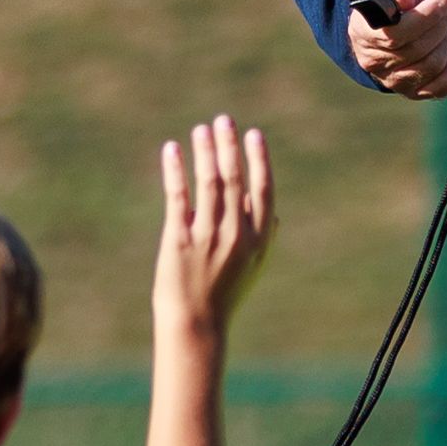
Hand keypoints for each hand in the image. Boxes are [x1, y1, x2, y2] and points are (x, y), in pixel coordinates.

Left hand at [152, 115, 274, 349]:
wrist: (196, 325)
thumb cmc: (225, 295)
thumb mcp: (254, 269)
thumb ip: (264, 238)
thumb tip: (273, 213)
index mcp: (258, 239)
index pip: (262, 189)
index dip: (258, 159)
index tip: (253, 134)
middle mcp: (236, 234)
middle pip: (234, 179)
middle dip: (229, 146)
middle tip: (224, 120)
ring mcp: (207, 236)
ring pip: (209, 183)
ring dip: (205, 151)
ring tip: (201, 130)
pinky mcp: (178, 240)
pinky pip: (178, 196)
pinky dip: (175, 170)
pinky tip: (172, 149)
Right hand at [345, 0, 446, 97]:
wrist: (399, 18)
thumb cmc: (400, 0)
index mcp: (362, 31)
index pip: (393, 35)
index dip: (423, 19)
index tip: (442, 1)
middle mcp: (372, 60)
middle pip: (415, 50)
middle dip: (439, 25)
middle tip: (446, 6)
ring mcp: (392, 80)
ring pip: (430, 66)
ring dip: (445, 43)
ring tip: (442, 27)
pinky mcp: (412, 92)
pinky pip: (442, 86)